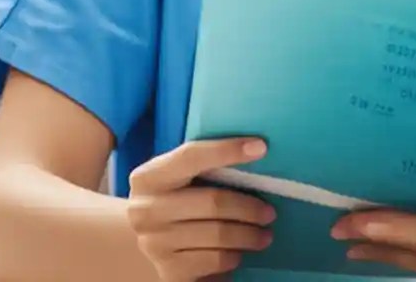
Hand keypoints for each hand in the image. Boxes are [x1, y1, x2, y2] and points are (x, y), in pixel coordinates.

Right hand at [127, 138, 275, 281]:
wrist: (146, 246)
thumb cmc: (172, 204)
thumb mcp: (175, 182)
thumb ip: (202, 167)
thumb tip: (253, 153)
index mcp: (148, 178)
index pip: (191, 156)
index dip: (226, 150)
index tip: (260, 147)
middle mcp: (145, 210)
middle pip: (213, 202)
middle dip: (248, 207)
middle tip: (269, 212)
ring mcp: (155, 244)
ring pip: (218, 235)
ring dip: (249, 235)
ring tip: (264, 235)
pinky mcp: (170, 272)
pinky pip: (215, 260)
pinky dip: (234, 256)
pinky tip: (239, 252)